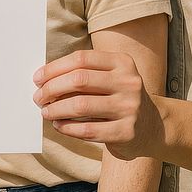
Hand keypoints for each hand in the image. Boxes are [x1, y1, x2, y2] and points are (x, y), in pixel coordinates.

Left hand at [32, 50, 159, 159]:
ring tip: (45, 112)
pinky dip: (67, 128)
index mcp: (122, 62)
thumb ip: (83, 74)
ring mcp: (130, 108)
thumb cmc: (119, 97)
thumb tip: (43, 79)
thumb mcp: (109, 77)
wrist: (153, 127)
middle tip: (38, 97)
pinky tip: (58, 125)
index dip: (54, 68)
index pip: (81, 59)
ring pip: (81, 105)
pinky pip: (88, 130)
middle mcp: (129, 82)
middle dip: (51, 88)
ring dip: (56, 109)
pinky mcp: (126, 132)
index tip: (37, 78)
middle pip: (79, 80)